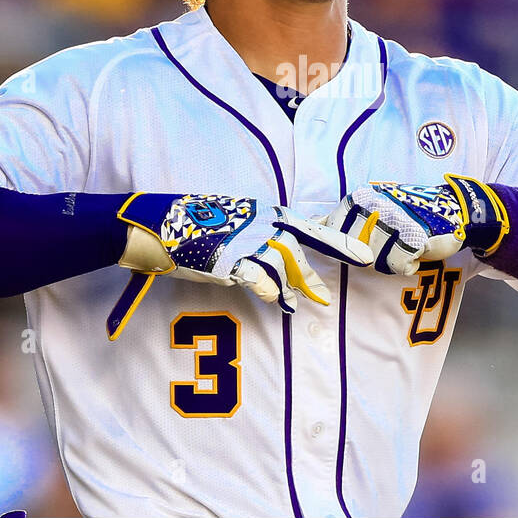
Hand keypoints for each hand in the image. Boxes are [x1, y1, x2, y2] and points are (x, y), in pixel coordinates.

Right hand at [108, 193, 373, 338]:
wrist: (155, 223)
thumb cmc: (190, 223)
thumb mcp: (230, 220)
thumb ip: (255, 234)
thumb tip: (276, 256)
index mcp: (263, 212)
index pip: (308, 226)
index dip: (336, 241)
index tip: (362, 256)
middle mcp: (259, 224)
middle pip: (298, 251)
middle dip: (313, 275)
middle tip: (327, 298)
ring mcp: (246, 241)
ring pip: (282, 268)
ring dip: (291, 289)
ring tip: (296, 305)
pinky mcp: (230, 259)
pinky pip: (259, 278)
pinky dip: (271, 292)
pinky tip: (278, 303)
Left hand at [319, 174, 508, 276]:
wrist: (454, 207)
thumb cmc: (411, 210)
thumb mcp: (375, 204)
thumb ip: (346, 215)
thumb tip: (313, 222)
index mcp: (360, 198)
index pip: (334, 232)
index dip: (346, 245)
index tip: (362, 244)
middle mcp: (373, 206)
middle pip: (354, 251)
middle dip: (371, 254)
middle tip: (390, 244)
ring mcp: (392, 220)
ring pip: (375, 260)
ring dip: (391, 260)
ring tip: (404, 245)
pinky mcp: (412, 236)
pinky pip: (398, 266)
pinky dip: (408, 265)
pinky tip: (417, 251)